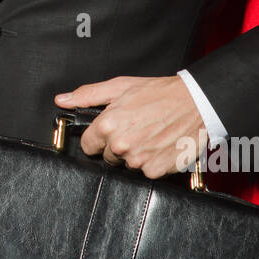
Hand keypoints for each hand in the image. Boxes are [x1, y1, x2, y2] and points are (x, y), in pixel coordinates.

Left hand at [54, 75, 205, 179]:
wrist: (196, 103)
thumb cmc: (160, 93)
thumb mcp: (120, 87)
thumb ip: (88, 95)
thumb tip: (62, 100)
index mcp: (109, 125)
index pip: (88, 145)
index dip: (98, 138)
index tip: (110, 131)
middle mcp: (121, 145)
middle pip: (108, 156)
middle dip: (118, 145)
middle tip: (136, 128)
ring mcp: (139, 160)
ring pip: (127, 164)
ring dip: (136, 154)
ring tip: (150, 134)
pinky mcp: (156, 171)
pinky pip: (146, 172)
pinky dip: (152, 161)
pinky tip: (160, 145)